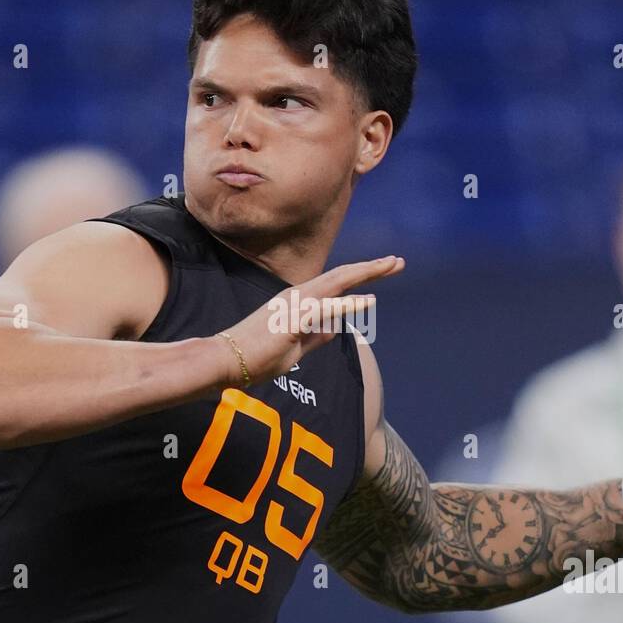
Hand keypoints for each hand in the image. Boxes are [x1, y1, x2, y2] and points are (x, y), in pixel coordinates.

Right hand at [215, 255, 404, 385]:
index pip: (335, 286)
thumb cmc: (255, 357)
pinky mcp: (291, 320)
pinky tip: (369, 300)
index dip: (360, 279)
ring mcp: (294, 305)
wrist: (224, 361)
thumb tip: (336, 328)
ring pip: (336, 283)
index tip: (384, 272)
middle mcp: (297, 296)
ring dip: (366, 274)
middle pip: (341, 277)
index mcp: (298, 302)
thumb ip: (316, 337)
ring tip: (392, 265)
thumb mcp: (295, 349)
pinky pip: (325, 309)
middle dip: (371, 269)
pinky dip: (348, 303)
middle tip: (398, 261)